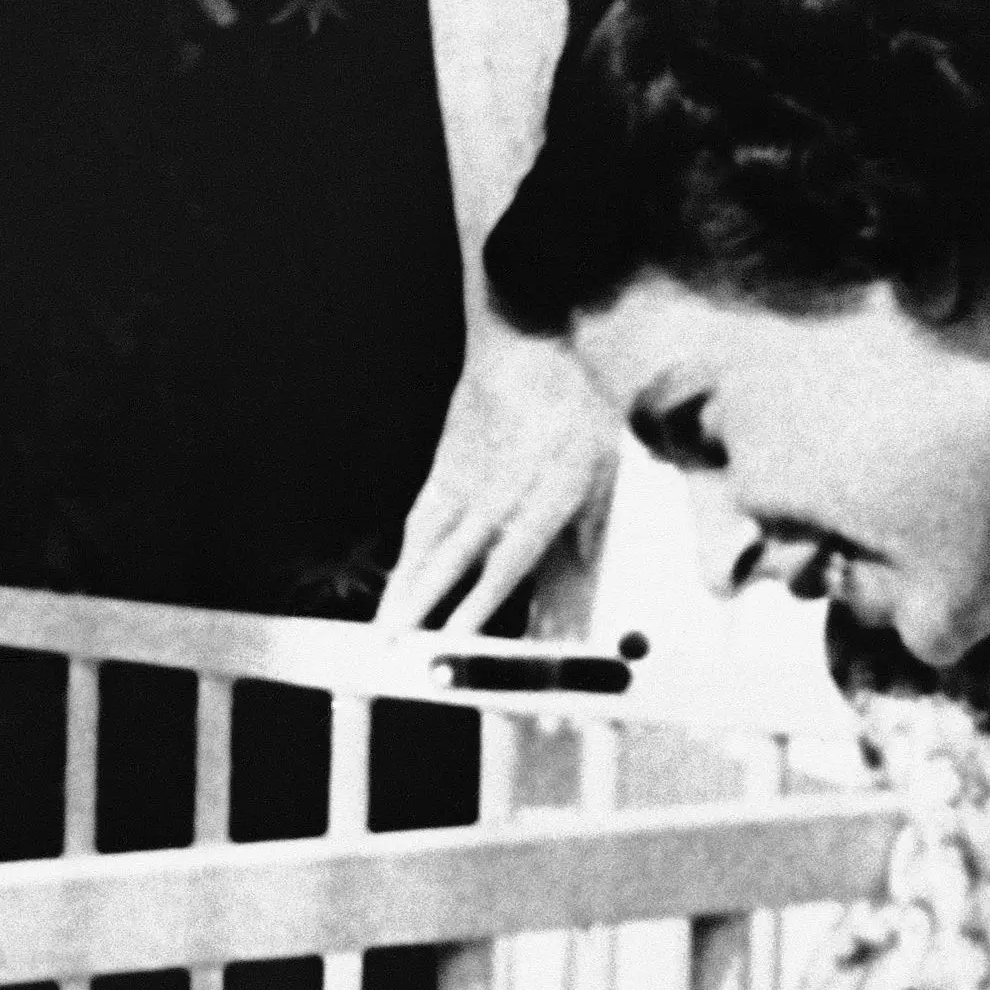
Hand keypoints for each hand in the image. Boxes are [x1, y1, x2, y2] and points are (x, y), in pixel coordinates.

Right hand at [377, 324, 618, 633]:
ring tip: (384, 627)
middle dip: (420, 606)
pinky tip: (399, 578)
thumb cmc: (570, 403)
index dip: (478, 603)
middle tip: (392, 645)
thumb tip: (584, 561)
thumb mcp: (604, 457)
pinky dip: (408, 553)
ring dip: (404, 588)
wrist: (521, 344)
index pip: (504, 562)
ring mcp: (463, 484)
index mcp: (540, 498)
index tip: (453, 638)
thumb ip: (591, 517)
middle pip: (450, 561)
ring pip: (426, 545)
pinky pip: (421, 519)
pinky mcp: (444, 470)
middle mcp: (495, 498)